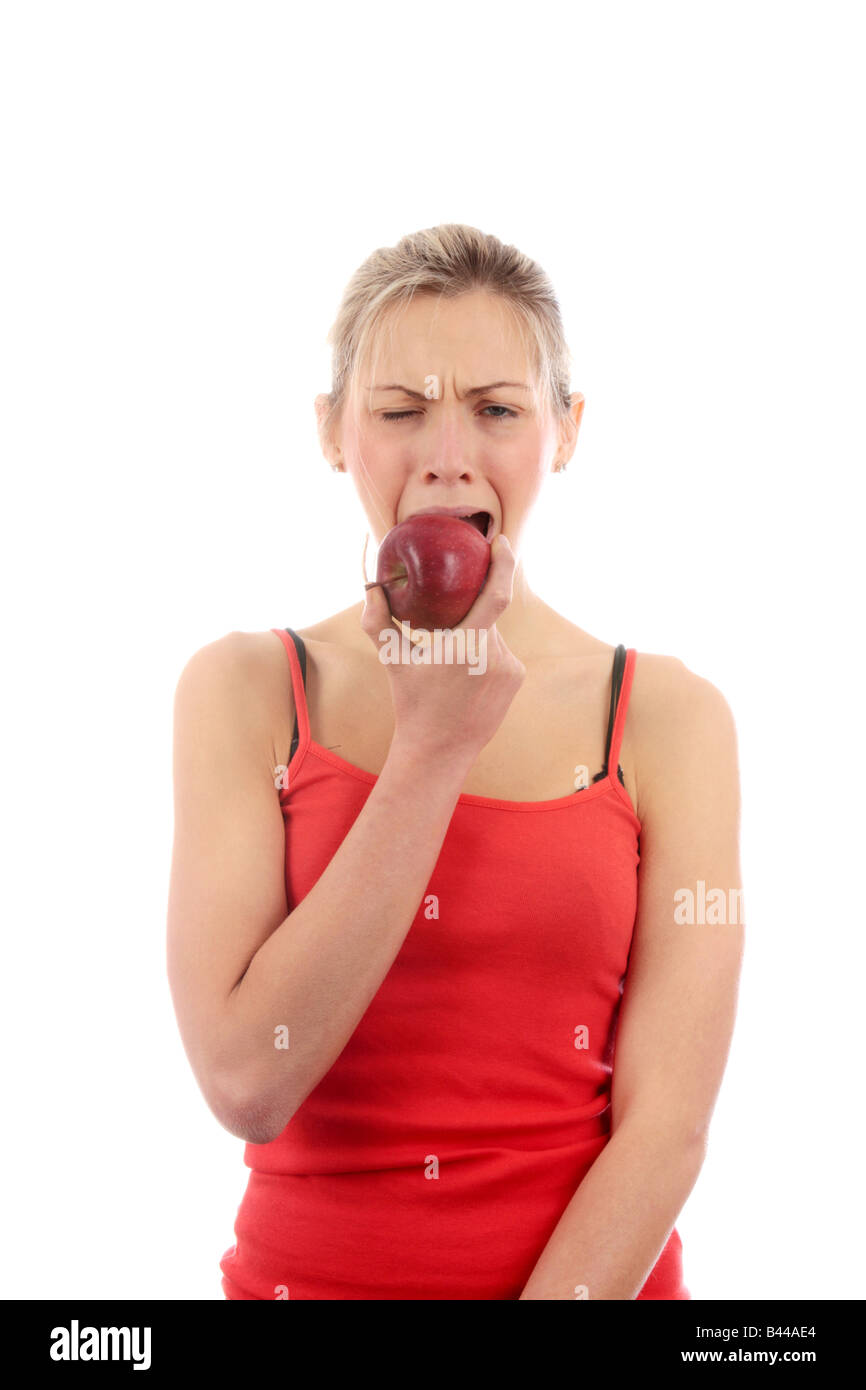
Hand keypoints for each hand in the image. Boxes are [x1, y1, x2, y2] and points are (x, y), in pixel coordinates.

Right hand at [360, 533, 525, 763]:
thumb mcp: (392, 660)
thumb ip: (378, 620)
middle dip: (469, 608)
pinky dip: (484, 652)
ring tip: (450, 663)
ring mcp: (510, 667)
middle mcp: (494, 654)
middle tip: (447, 620)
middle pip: (486, 612)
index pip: (497, 593)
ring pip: (493, 632)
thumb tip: (370, 587)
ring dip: (474, 634)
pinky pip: (501, 651)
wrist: (439, 750)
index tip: (501, 541)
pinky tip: (466, 676)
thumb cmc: (412, 703)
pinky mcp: (517, 678)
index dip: (503, 562)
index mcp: (466, 645)